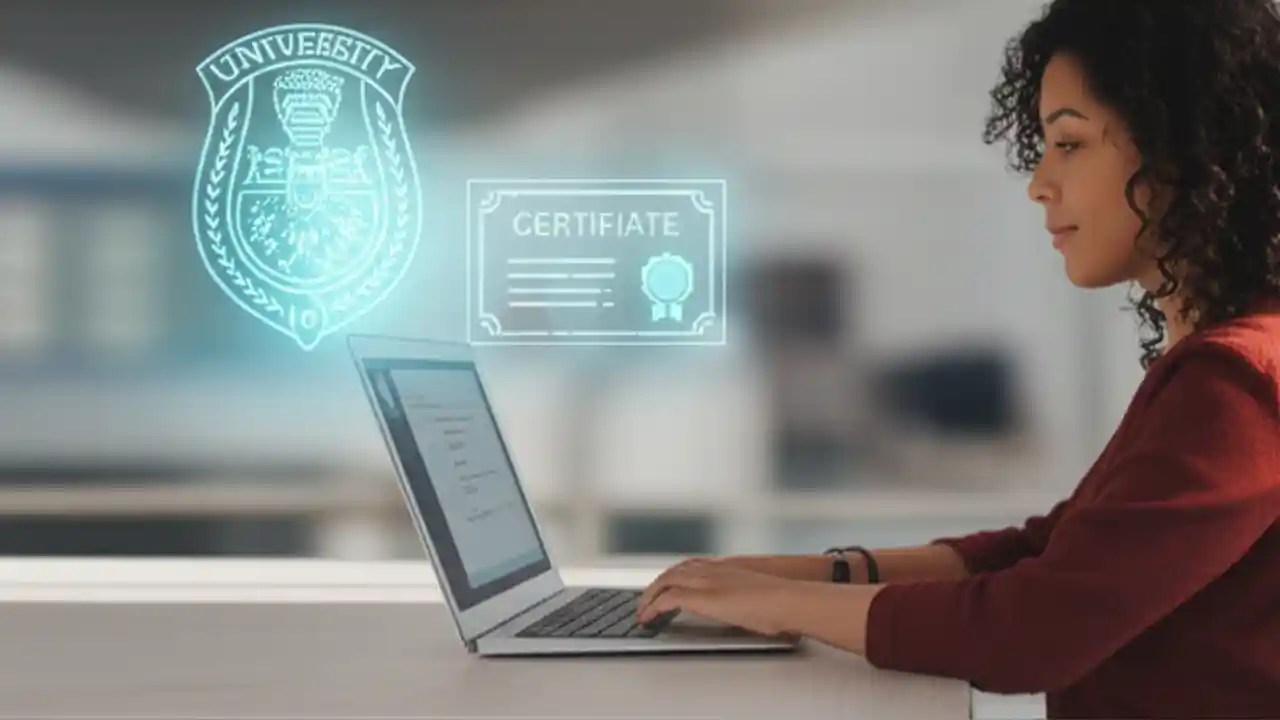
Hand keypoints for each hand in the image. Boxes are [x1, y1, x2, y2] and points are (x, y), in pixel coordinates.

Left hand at [634, 557, 799, 637]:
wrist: (788, 598)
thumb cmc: (781, 601)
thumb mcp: (757, 594)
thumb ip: (745, 597)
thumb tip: (747, 610)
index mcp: (725, 568)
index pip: (689, 565)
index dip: (673, 575)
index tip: (664, 585)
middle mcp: (712, 570)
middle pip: (672, 571)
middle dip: (655, 586)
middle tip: (645, 601)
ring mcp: (706, 582)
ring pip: (665, 582)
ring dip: (650, 596)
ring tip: (642, 612)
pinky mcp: (702, 597)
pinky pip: (668, 599)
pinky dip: (654, 607)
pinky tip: (649, 618)